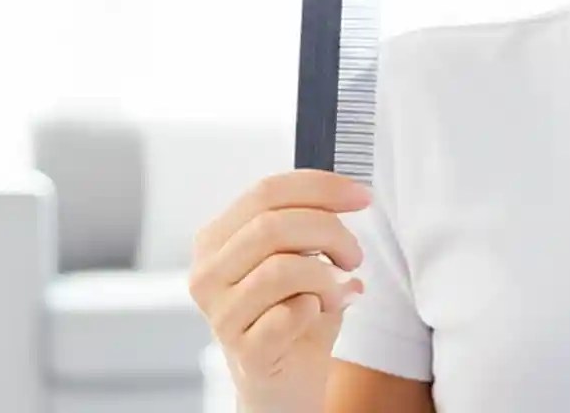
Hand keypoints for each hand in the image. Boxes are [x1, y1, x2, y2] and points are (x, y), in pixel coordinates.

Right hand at [188, 169, 372, 412]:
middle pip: (272, 226)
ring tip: (337, 289)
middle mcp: (208, 275)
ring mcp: (221, 317)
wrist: (286, 381)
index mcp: (216, 240)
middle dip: (330, 232)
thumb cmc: (294, 314)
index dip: (320, 187)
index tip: (361, 196)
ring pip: (281, 269)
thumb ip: (311, 222)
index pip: (265, 192)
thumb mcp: (301, 256)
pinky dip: (317, 309)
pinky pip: (289, 316)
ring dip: (327, 276)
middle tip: (353, 255)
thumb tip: (349, 193)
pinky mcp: (245, 354)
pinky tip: (317, 314)